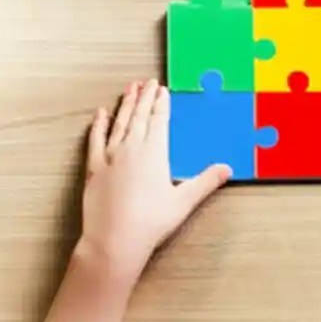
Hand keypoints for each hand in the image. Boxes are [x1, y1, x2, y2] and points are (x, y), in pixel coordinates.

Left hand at [79, 79, 228, 273]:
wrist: (114, 240)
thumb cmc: (151, 222)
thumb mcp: (183, 202)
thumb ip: (205, 182)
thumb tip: (227, 169)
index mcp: (154, 152)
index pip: (159, 120)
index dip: (161, 103)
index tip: (162, 90)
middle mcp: (131, 148)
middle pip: (139, 116)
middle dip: (144, 97)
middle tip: (147, 82)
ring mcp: (110, 156)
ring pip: (119, 123)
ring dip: (125, 104)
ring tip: (130, 89)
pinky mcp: (93, 168)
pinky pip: (96, 139)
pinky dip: (99, 125)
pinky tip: (101, 114)